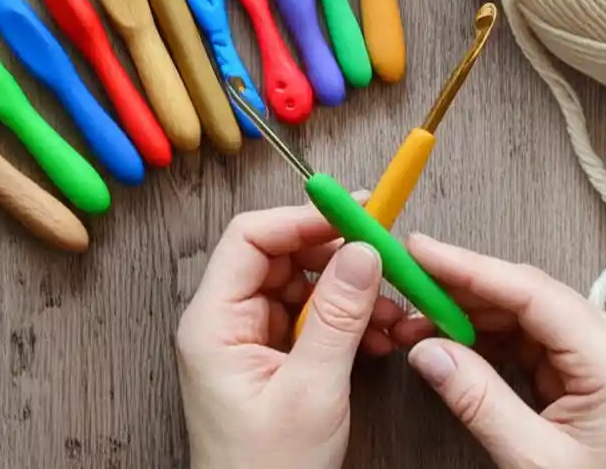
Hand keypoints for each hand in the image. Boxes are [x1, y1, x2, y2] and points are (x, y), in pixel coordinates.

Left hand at [175, 201, 405, 468]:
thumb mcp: (311, 390)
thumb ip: (338, 316)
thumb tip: (362, 251)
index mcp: (213, 323)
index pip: (251, 238)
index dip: (303, 219)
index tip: (356, 215)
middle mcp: (227, 323)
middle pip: (281, 256)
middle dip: (337, 256)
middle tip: (385, 257)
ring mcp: (251, 341)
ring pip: (304, 286)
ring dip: (351, 293)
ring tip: (391, 313)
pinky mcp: (275, 359)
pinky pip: (314, 319)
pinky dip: (349, 321)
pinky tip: (379, 336)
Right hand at [393, 235, 605, 468]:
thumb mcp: (538, 461)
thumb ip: (480, 403)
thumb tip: (427, 352)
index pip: (530, 291)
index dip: (469, 267)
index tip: (420, 251)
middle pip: (525, 294)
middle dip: (460, 287)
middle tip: (404, 283)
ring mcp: (600, 350)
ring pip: (522, 312)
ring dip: (468, 312)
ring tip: (415, 320)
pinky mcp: (586, 367)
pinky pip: (529, 337)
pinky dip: (486, 336)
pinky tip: (450, 338)